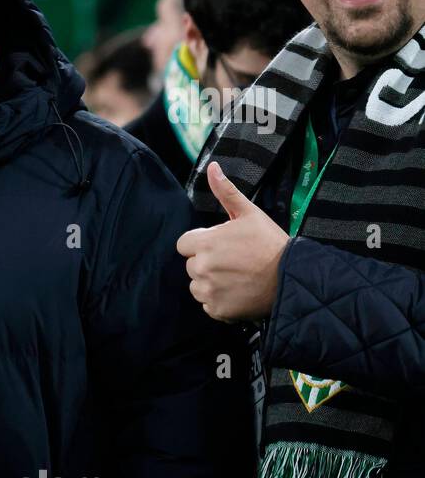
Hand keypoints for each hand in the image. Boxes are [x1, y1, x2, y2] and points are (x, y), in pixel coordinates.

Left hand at [176, 161, 289, 321]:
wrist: (292, 277)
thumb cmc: (271, 243)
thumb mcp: (249, 213)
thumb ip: (226, 192)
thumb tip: (212, 167)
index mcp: (204, 243)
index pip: (184, 244)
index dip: (201, 244)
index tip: (220, 246)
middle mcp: (201, 268)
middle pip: (191, 265)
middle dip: (207, 262)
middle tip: (234, 261)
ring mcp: (208, 290)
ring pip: (197, 286)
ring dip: (211, 283)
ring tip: (236, 277)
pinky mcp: (217, 309)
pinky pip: (208, 305)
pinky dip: (220, 301)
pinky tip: (238, 292)